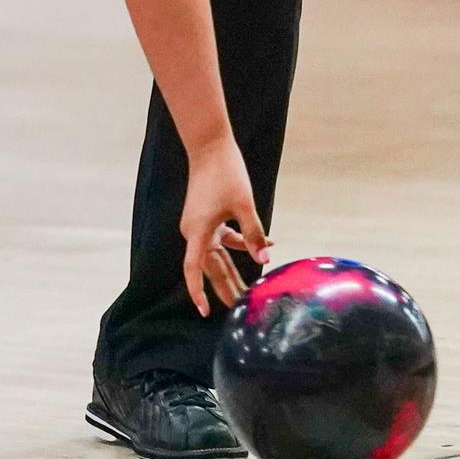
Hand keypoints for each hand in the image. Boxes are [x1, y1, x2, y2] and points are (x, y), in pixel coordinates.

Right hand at [179, 140, 270, 316]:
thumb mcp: (244, 204)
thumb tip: (265, 258)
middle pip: (210, 268)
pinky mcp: (207, 218)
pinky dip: (240, 245)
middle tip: (239, 309)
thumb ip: (253, 233)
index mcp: (198, 232)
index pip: (194, 270)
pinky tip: (266, 246)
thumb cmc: (226, 172)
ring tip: (249, 291)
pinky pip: (223, 239)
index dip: (197, 292)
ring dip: (234, 271)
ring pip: (218, 256)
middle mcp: (194, 232)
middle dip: (225, 289)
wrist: (210, 147)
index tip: (205, 312)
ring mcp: (200, 226)